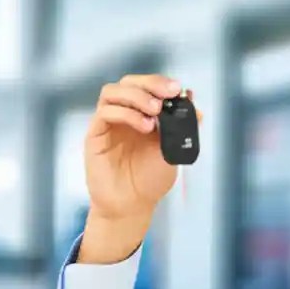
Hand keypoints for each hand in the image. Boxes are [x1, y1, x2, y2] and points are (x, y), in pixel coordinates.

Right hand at [84, 74, 199, 223]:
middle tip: (167, 93)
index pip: (147, 86)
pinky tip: (144, 126)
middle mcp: (124, 114)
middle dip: (150, 83)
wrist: (132, 206)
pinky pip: (105, 112)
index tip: (177, 89)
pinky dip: (125, 113)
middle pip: (129, 82)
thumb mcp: (173, 150)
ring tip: (155, 111)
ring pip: (113, 91)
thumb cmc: (150, 180)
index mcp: (142, 114)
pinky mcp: (95, 135)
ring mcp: (108, 123)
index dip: (160, 82)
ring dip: (136, 96)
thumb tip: (194, 101)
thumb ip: (182, 126)